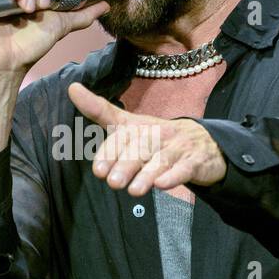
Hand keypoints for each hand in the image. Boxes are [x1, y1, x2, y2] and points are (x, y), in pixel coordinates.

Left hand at [67, 82, 227, 195]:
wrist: (206, 144)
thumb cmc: (159, 137)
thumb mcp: (130, 124)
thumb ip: (101, 110)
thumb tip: (72, 88)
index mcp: (139, 126)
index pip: (122, 135)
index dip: (110, 150)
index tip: (98, 170)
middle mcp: (158, 134)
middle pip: (141, 148)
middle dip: (126, 164)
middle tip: (113, 182)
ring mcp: (178, 147)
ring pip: (161, 160)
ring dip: (147, 174)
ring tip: (134, 190)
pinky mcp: (195, 161)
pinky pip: (184, 169)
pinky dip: (174, 177)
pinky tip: (163, 185)